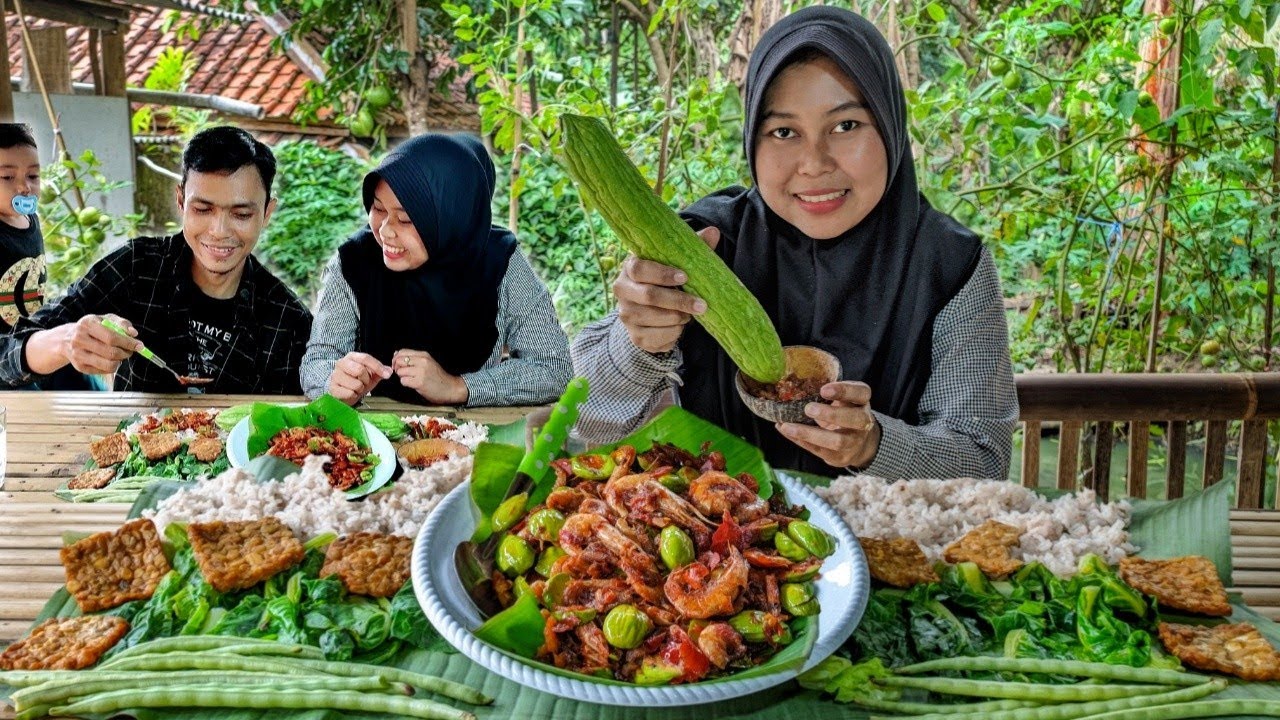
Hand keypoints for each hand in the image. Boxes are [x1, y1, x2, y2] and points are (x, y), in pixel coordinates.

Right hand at [64, 314, 141, 374]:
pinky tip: (109, 359)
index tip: (139, 345)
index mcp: (87, 324)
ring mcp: (78, 355)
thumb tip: (134, 334)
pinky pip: (104, 371)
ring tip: (120, 354)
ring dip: (120, 361)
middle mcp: (79, 340)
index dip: (128, 343)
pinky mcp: (80, 367)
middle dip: (126, 353)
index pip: (111, 337)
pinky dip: (112, 366)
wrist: (67, 339)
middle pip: (111, 353)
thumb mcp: (106, 319)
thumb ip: (122, 324)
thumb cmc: (93, 327)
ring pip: (109, 365)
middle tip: (130, 351)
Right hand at [327, 352, 391, 404]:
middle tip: (364, 383)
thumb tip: (389, 371)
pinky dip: (353, 396)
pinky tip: (350, 393)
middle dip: (366, 380)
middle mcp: (341, 363)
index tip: (386, 375)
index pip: (365, 358)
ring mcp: (335, 376)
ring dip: (360, 389)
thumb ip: (380, 371)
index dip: (377, 367)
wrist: (344, 393)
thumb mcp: (371, 375)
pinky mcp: (333, 388)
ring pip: (356, 384)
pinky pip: (350, 393)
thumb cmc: (358, 381)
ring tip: (356, 388)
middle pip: (360, 370)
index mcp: (351, 357)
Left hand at [393, 349, 468, 404]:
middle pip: (399, 360)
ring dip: (402, 377)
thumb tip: (396, 354)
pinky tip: (413, 385)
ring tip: (410, 379)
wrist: (450, 388)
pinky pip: (403, 381)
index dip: (396, 359)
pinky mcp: (419, 382)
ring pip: (400, 371)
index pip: (402, 352)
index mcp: (424, 355)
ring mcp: (421, 371)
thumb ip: (413, 358)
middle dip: (397, 368)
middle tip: (402, 373)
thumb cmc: (438, 377)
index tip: (398, 365)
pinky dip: (406, 383)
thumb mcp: (428, 363)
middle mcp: (422, 361)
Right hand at [614, 226, 719, 353]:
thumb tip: (713, 232)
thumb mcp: (677, 262)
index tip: (685, 277)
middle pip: (649, 297)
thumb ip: (692, 247)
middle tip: (702, 305)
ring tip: (689, 314)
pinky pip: (659, 339)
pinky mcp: (635, 336)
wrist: (648, 310)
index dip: (662, 274)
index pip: (640, 269)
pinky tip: (680, 326)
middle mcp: (623, 292)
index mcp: (630, 269)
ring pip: (656, 319)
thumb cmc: (665, 279)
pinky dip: (675, 334)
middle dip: (679, 301)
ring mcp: (626, 316)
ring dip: (679, 318)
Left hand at [776, 381, 880, 469]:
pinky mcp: (841, 457)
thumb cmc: (842, 412)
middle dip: (831, 414)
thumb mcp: (841, 399)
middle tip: (808, 409)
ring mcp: (854, 442)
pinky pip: (820, 451)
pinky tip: (786, 432)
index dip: (844, 390)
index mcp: (862, 401)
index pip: (861, 393)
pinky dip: (801, 441)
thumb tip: (792, 386)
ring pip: (837, 441)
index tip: (823, 390)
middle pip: (855, 419)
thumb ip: (827, 392)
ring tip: (787, 426)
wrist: (857, 443)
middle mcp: (864, 422)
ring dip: (810, 434)